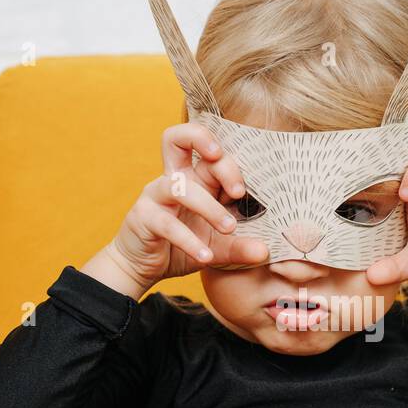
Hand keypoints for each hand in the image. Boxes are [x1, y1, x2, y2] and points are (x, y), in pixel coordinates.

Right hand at [83, 122, 268, 297]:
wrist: (142, 268)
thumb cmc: (180, 248)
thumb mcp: (217, 248)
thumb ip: (239, 247)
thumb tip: (265, 252)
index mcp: (192, 177)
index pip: (207, 150)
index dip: (227, 162)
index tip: (242, 192)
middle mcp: (172, 179)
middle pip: (177, 139)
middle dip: (209, 152)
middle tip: (237, 190)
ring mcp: (155, 195)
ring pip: (179, 186)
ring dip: (209, 207)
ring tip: (229, 228)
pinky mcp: (143, 218)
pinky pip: (168, 224)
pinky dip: (189, 241)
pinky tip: (206, 257)